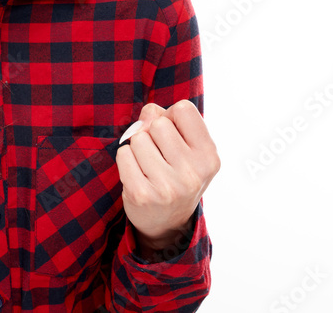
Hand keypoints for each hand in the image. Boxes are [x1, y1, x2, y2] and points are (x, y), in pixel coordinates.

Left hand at [115, 100, 219, 251]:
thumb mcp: (186, 147)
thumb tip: (147, 114)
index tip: (174, 134)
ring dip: (138, 148)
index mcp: (209, 156)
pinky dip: (126, 159)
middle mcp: (192, 173)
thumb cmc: (177, 174)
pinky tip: (138, 174)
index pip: (183, 109)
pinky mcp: (142, 195)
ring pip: (138, 138)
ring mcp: (167, 186)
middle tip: (160, 155)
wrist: (167, 222)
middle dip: (153, 133)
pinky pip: (123, 154)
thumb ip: (167, 120)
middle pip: (158, 124)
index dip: (171, 116)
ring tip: (149, 166)